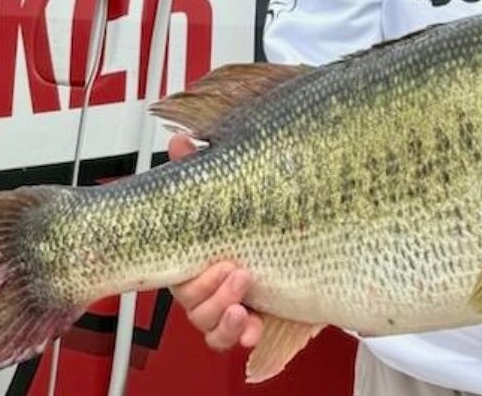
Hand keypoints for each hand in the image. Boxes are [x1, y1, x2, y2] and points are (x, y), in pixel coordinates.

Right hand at [167, 135, 263, 350]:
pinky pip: (233, 339)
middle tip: (237, 272)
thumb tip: (181, 142)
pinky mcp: (249, 320)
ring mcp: (227, 305)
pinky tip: (254, 327)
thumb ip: (201, 168)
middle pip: (191, 304)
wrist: (303, 242)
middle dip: (212, 292)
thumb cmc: (257, 217)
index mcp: (195, 255)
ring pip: (209, 326)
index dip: (191, 274)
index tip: (217, 260)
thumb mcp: (230, 193)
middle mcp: (207, 285)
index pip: (178, 272)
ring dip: (225, 319)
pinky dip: (241, 336)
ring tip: (244, 306)